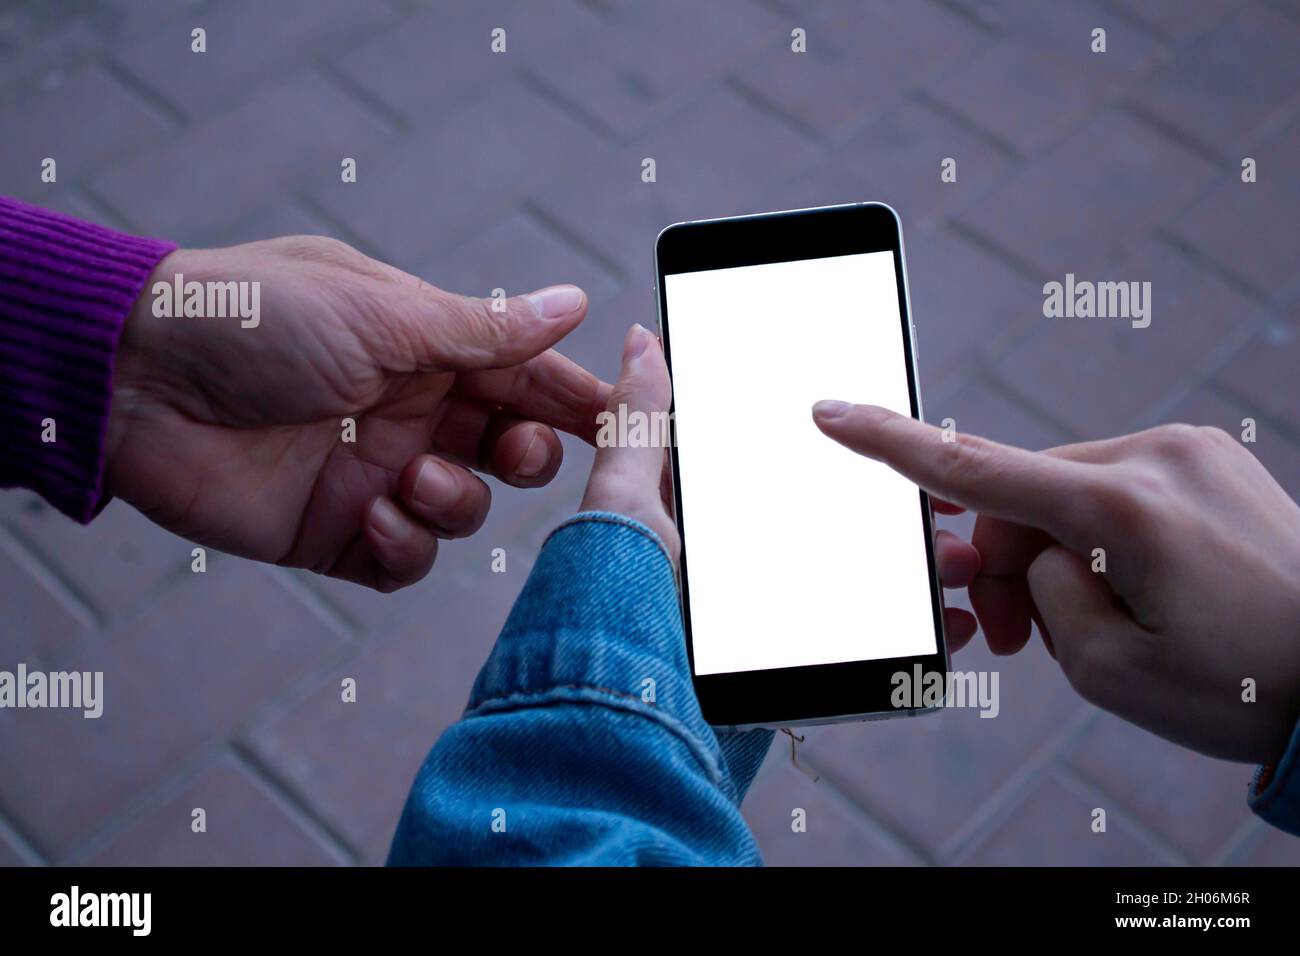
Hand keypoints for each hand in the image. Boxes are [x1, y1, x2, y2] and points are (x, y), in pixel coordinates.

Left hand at [106, 236, 608, 591]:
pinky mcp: (337, 531)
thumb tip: (574, 301)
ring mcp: (377, 472)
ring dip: (457, 503)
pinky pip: (406, 559)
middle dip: (529, 458)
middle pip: (512, 450)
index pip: (530, 377)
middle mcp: (412, 411)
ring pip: (466, 510)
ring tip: (410, 483)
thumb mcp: (382, 313)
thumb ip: (484, 328)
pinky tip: (375, 518)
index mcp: (429, 347)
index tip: (636, 424)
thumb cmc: (255, 318)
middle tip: (513, 453)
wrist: (135, 381)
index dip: (585, 401)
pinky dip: (406, 547)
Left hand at [579, 329, 982, 653]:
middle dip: (898, 513)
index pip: (783, 471)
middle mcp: (739, 563)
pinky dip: (910, 636)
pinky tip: (946, 626)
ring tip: (959, 563)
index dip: (844, 455)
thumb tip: (642, 336)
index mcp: (702, 519)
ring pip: (860, 581)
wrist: (624, 705)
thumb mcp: (623, 498)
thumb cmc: (611, 600)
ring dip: (918, 571)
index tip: (895, 439)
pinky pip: (861, 645)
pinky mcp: (789, 663)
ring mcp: (769, 614)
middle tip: (944, 506)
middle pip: (834, 523)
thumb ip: (638, 421)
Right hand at [813, 401, 1299, 763]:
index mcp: (1123, 509)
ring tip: (1086, 624)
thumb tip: (1027, 547)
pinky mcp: (1206, 460)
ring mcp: (1186, 451)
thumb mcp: (1109, 671)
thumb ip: (1040, 594)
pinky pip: (1112, 487)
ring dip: (1050, 552)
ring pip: (1063, 491)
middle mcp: (1155, 457)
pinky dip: (1093, 534)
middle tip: (1013, 641)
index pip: (976, 468)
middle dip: (1001, 562)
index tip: (832, 414)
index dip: (891, 444)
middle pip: (1019, 493)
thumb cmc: (1247, 686)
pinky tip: (1128, 585)